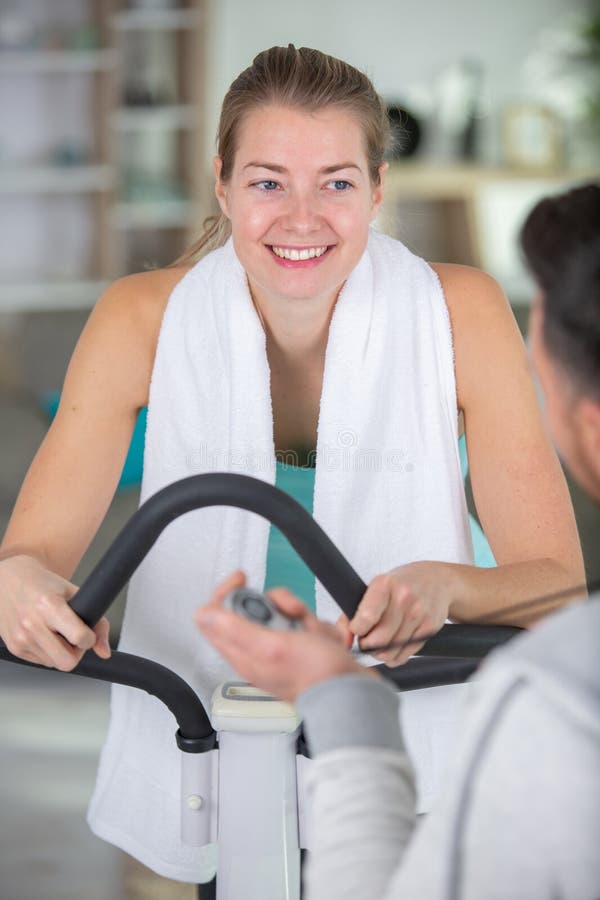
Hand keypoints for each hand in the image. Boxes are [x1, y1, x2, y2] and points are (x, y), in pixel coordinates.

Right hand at [0, 554, 110, 670]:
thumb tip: (104, 651)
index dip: (89, 639)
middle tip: (74, 639)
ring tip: (56, 632)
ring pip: (55, 664)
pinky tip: (44, 634)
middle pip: (67, 661)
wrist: (10, 581)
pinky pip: (41, 662)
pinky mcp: (14, 649)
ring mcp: (21, 638)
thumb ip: (97, 622)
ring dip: (60, 652)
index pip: (79, 637)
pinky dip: (47, 652)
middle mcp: (32, 623)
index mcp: (49, 605)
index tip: (87, 634)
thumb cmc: (43, 585)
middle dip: (76, 653)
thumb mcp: (75, 593)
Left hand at [195, 571, 370, 702]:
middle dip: (277, 603)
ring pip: (282, 612)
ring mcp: (281, 649)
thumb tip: (203, 614)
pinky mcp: (301, 647)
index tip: (242, 578)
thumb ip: (235, 629)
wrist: (352, 691)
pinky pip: (303, 622)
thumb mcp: (272, 646)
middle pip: (254, 608)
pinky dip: (315, 625)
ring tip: (311, 630)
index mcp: (243, 653)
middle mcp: (258, 652)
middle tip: (290, 613)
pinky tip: (321, 638)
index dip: (227, 592)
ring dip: (300, 614)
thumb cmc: (317, 675)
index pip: (217, 616)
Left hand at [340, 561, 451, 666]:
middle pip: (378, 639)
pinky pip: (406, 654)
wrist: (437, 580)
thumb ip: (351, 614)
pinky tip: (394, 646)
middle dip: (367, 646)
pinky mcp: (430, 627)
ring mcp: (419, 613)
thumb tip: (343, 642)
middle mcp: (403, 597)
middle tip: (367, 641)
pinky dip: (395, 656)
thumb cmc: (401, 584)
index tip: (357, 629)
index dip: (357, 630)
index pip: (366, 617)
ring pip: (391, 651)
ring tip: (380, 643)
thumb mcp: (375, 588)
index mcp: (384, 584)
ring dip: (381, 653)